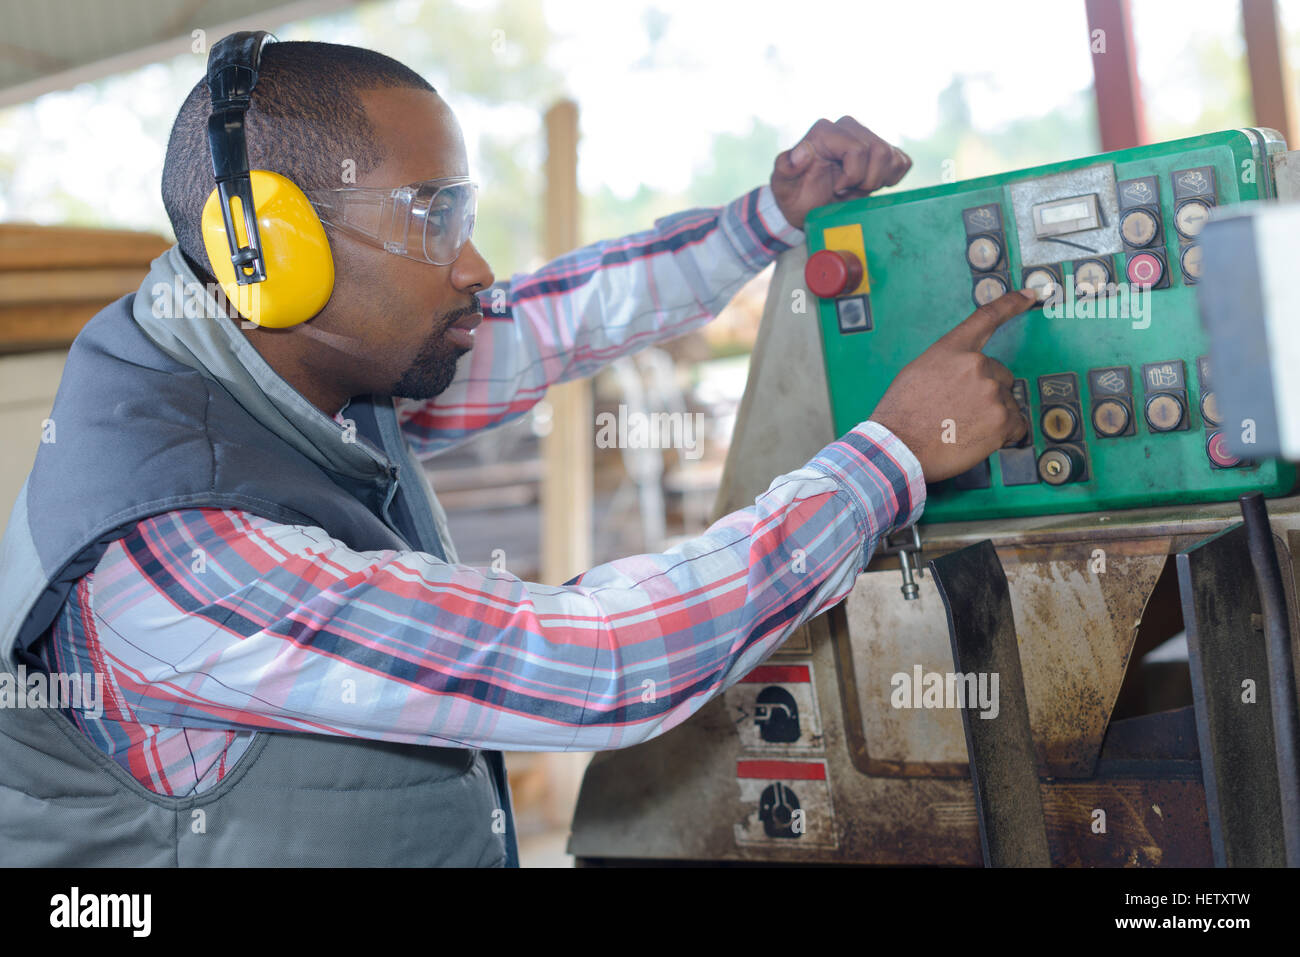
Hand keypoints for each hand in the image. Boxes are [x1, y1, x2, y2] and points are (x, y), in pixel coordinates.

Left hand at [771, 117, 911, 228]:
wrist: (807, 207)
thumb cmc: (794, 195)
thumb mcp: (783, 185)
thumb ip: (786, 167)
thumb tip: (803, 150)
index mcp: (824, 131)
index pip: (857, 150)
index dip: (852, 176)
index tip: (837, 189)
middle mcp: (848, 128)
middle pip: (880, 152)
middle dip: (866, 181)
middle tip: (847, 191)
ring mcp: (867, 138)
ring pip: (892, 156)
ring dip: (877, 180)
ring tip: (857, 188)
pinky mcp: (883, 151)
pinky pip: (902, 162)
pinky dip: (890, 179)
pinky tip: (870, 184)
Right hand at [868, 289, 1036, 482]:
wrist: (898, 447)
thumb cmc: (900, 415)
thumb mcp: (918, 373)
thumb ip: (948, 366)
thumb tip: (963, 376)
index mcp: (953, 350)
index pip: (987, 318)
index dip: (1013, 304)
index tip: (1032, 295)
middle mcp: (977, 366)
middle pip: (1001, 376)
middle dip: (988, 393)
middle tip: (962, 414)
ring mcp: (992, 393)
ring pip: (1007, 403)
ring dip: (993, 416)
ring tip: (965, 430)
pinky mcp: (1002, 421)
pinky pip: (1017, 426)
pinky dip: (1005, 435)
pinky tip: (981, 440)